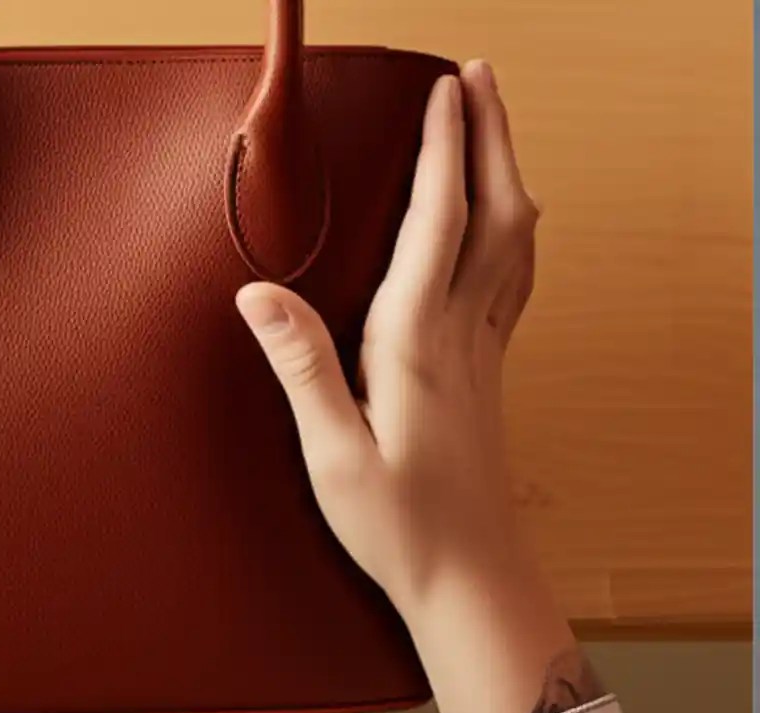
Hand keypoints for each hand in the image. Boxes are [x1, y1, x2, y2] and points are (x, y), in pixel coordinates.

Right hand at [236, 62, 603, 712]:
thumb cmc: (400, 525)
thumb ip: (301, 367)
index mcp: (417, 345)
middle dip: (489, 137)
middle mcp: (461, 335)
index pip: (439, 224)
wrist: (470, 576)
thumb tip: (257, 294)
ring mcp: (483, 350)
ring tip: (493, 125)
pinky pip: (513, 276)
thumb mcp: (332, 453)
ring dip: (506, 171)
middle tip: (479, 77)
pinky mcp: (488, 369)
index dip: (444, 151)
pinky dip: (513, 227)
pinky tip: (508, 221)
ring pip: (514, 240)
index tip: (443, 93)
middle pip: (494, 213)